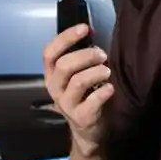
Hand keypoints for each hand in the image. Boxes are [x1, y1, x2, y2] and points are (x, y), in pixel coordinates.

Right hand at [42, 24, 114, 155]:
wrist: (88, 130)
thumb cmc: (85, 96)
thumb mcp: (76, 75)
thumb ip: (80, 56)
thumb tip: (91, 32)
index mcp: (52, 74)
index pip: (50, 52)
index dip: (66, 37)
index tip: (85, 28)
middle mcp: (55, 88)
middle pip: (64, 65)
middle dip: (86, 55)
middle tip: (102, 55)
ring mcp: (66, 104)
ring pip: (78, 81)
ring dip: (96, 72)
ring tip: (107, 71)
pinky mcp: (81, 118)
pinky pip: (92, 102)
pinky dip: (104, 92)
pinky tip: (110, 88)